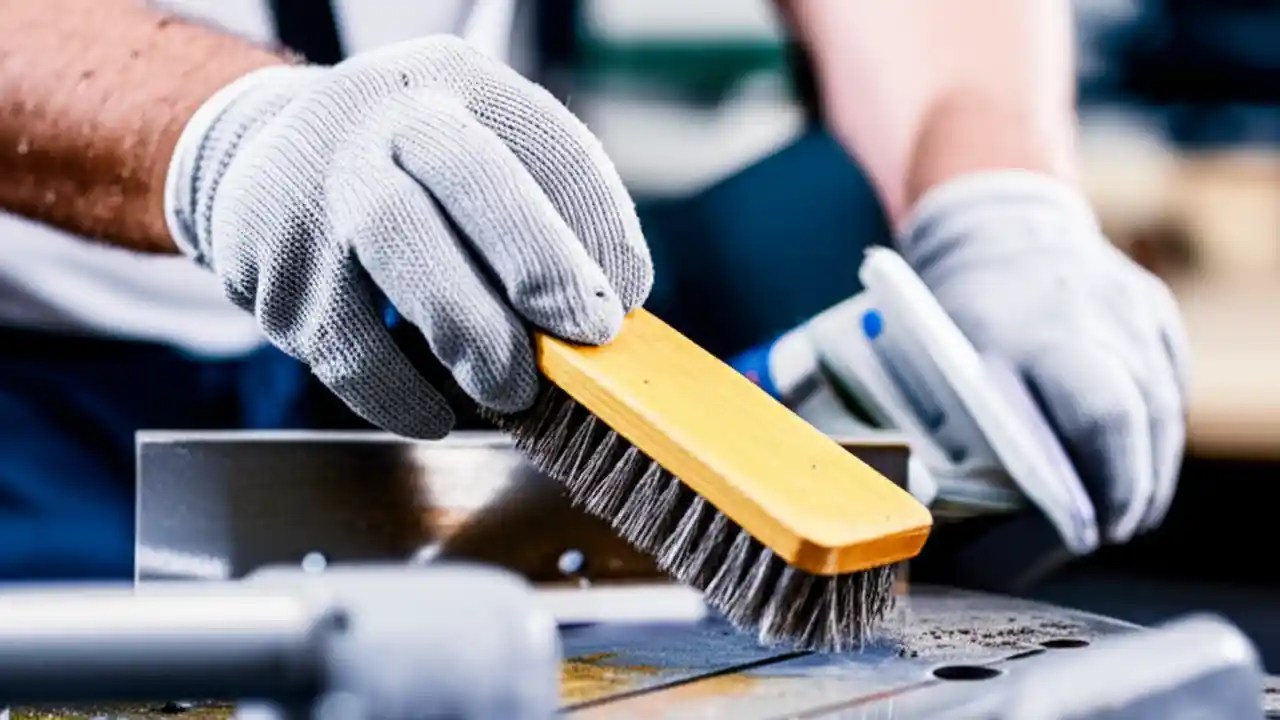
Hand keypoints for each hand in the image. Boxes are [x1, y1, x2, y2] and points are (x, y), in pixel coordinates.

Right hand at [165, 37, 651, 437]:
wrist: (263, 159)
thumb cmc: (405, 168)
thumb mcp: (476, 146)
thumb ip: (547, 205)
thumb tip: (616, 297)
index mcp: (454, 82)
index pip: (548, 142)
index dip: (598, 225)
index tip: (624, 299)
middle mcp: (380, 118)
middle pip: (470, 177)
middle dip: (540, 265)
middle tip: (583, 337)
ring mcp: (316, 185)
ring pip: (401, 254)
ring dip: (469, 337)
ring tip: (510, 389)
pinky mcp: (270, 264)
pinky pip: (343, 344)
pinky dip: (396, 393)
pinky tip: (432, 412)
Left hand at [900, 171, 1188, 541]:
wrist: (997, 223)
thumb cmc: (956, 309)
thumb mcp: (946, 360)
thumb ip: (981, 420)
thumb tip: (989, 498)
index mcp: (1032, 332)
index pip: (1095, 420)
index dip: (1100, 485)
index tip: (1087, 531)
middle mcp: (1093, 316)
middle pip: (1137, 420)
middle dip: (1130, 488)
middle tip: (1113, 529)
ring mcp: (1132, 308)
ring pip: (1162, 406)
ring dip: (1150, 467)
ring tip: (1129, 511)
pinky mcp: (1153, 309)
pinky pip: (1168, 380)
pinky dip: (1158, 427)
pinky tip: (1141, 462)